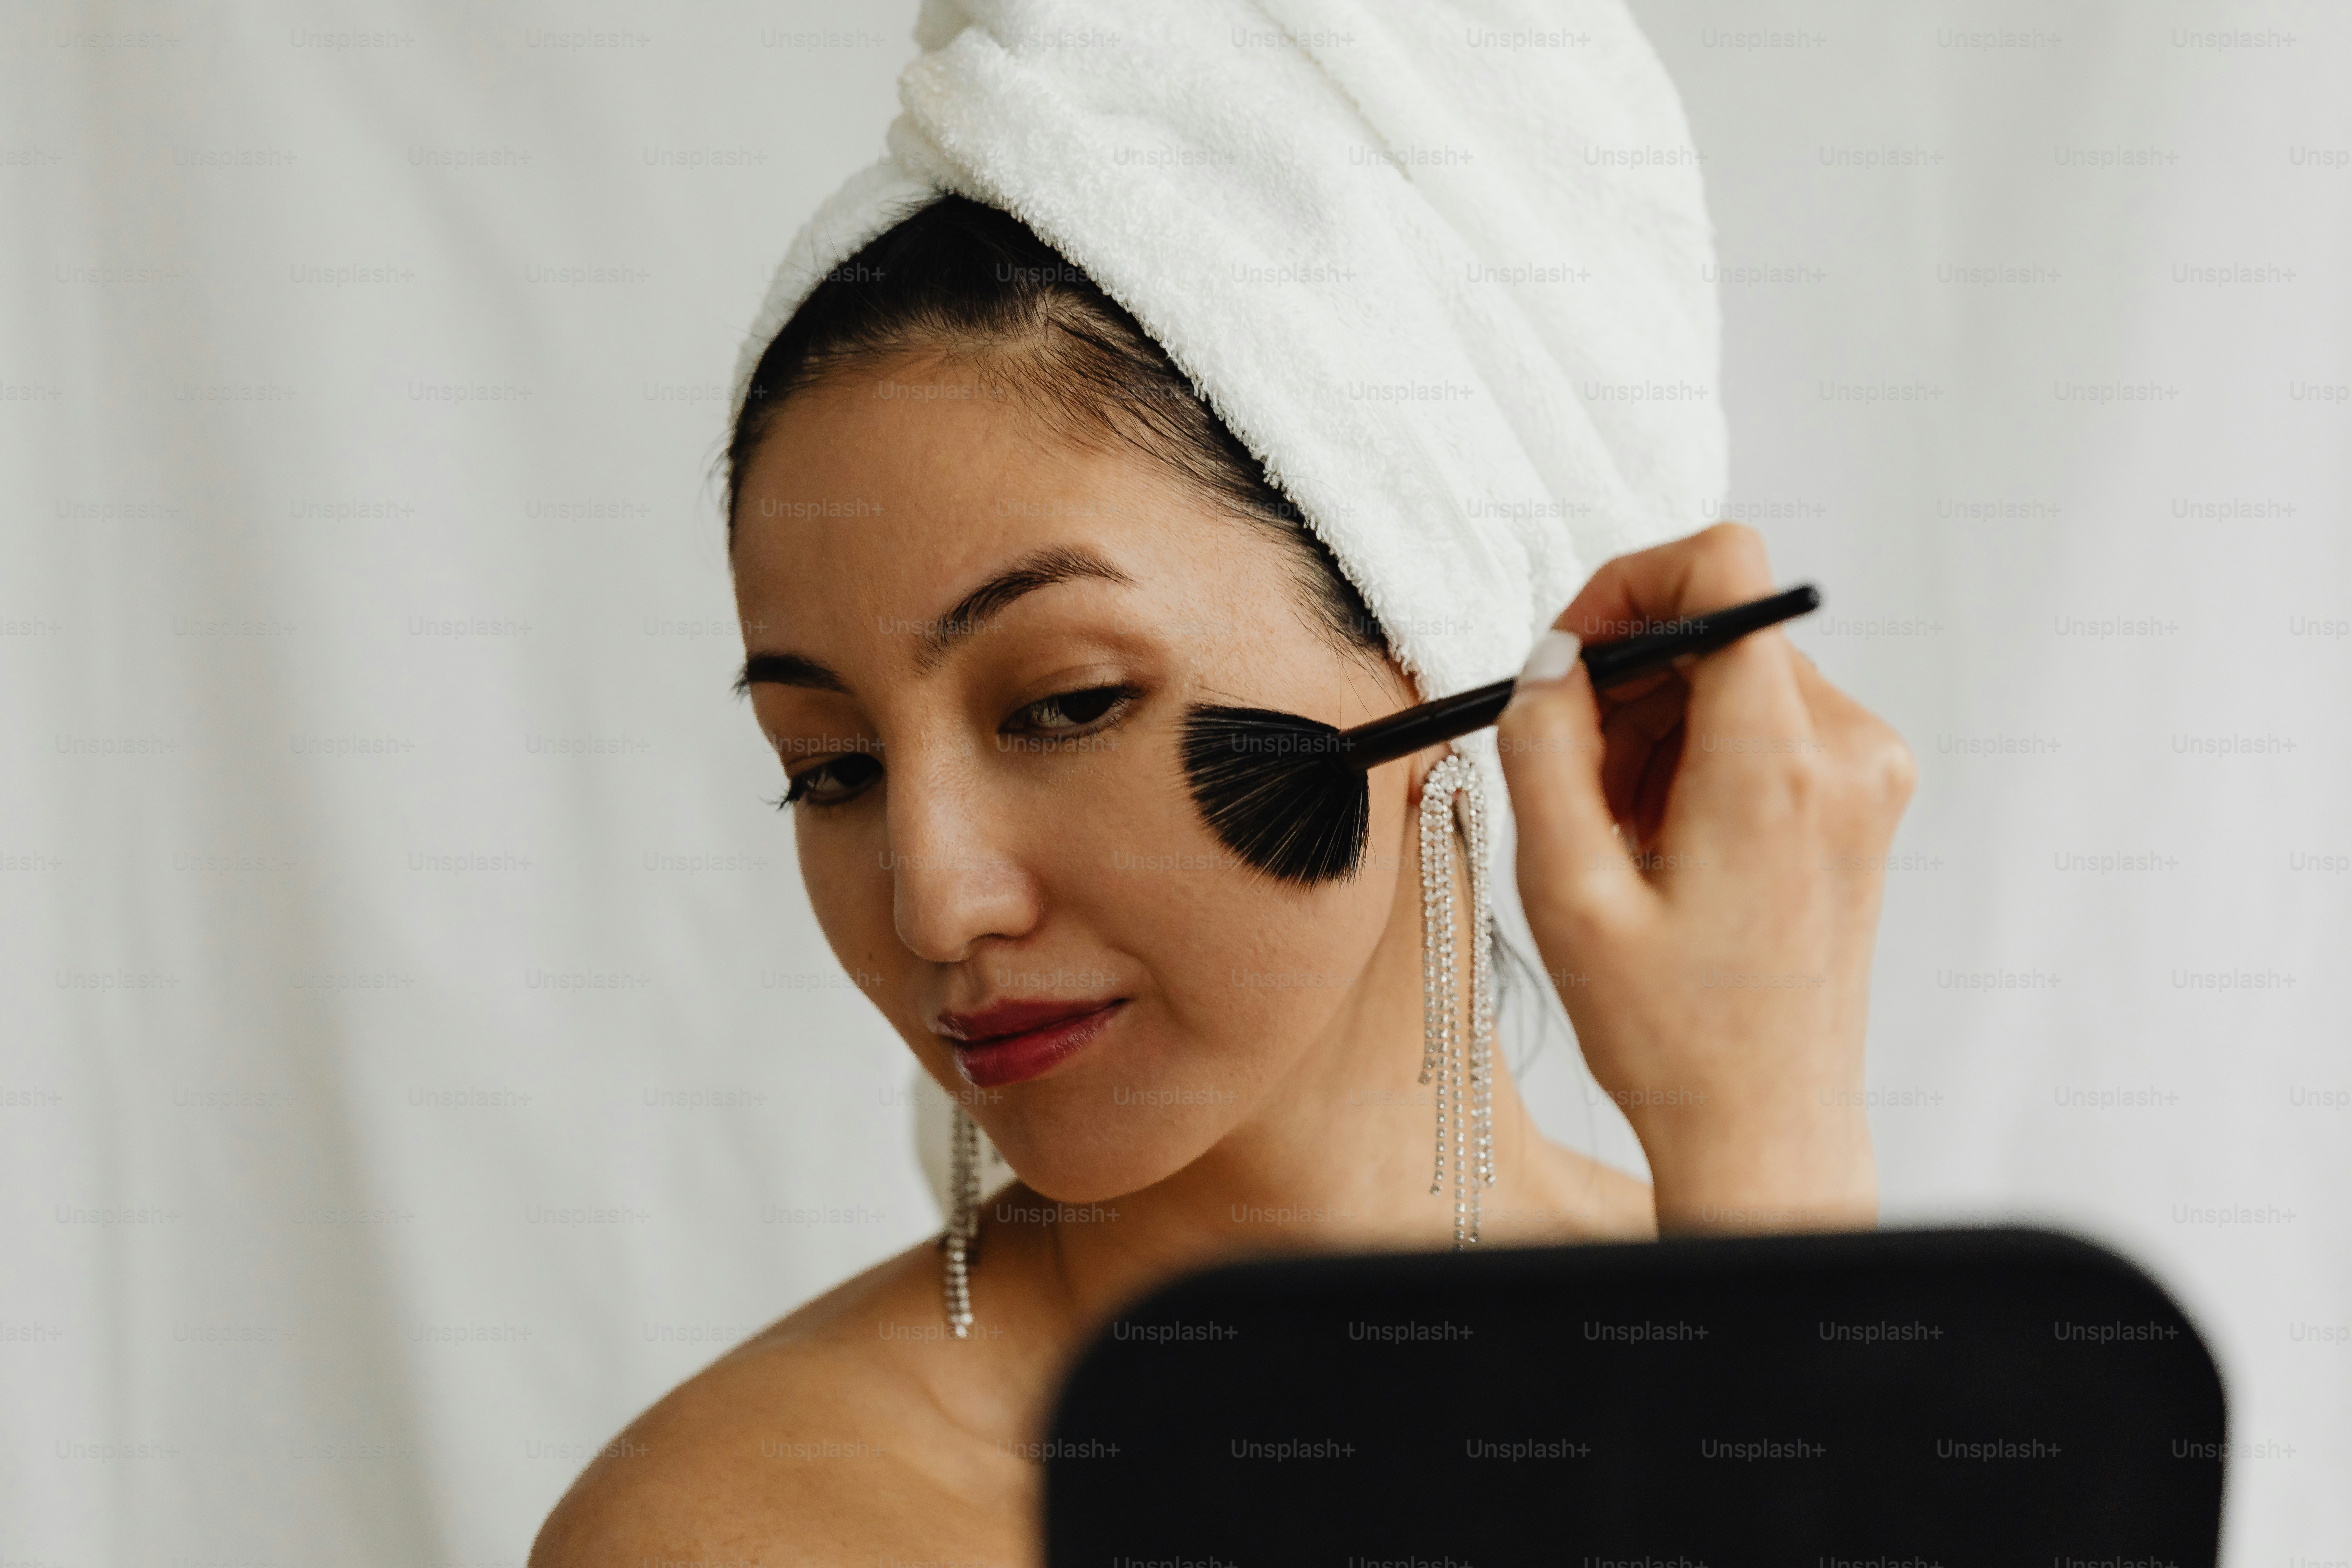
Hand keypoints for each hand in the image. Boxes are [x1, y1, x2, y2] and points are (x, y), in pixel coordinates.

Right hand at [1493, 525, 1914, 1234]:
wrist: (1766, 1125)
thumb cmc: (1672, 1035)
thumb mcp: (1566, 892)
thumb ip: (1545, 750)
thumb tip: (1555, 661)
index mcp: (1774, 764)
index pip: (1725, 566)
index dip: (1630, 584)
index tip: (1574, 654)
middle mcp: (1844, 753)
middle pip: (1715, 628)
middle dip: (1626, 682)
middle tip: (1576, 782)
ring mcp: (1866, 775)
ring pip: (1734, 675)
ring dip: (1656, 726)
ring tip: (1620, 832)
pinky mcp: (1862, 797)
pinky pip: (1764, 722)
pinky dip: (1697, 755)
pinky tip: (1663, 838)